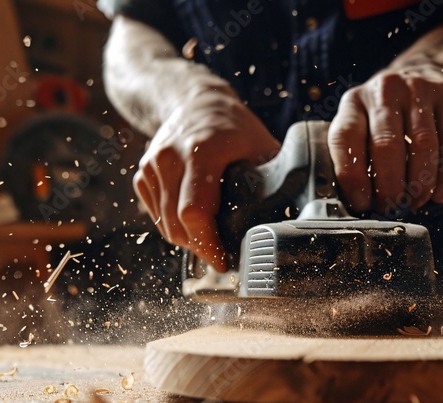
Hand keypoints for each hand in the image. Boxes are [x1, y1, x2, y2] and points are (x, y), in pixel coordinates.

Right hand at [133, 86, 279, 270]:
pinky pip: (156, 216)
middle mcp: (170, 157)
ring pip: (165, 224)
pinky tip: (195, 223)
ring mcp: (152, 165)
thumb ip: (278, 178)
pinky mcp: (143, 173)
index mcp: (201, 151)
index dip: (208, 244)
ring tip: (211, 241)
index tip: (223, 261)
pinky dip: (174, 226)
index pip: (195, 210)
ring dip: (187, 240)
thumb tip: (299, 214)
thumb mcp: (261, 145)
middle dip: (201, 247)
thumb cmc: (233, 126)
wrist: (194, 101)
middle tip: (222, 256)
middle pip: (177, 224)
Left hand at [329, 52, 442, 216]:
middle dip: (389, 186)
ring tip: (415, 202)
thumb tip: (360, 204)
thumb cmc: (387, 113)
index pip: (345, 139)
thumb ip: (356, 155)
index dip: (352, 176)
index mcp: (354, 101)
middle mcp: (384, 90)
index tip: (362, 203)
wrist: (426, 69)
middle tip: (391, 208)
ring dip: (420, 184)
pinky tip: (439, 193)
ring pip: (423, 145)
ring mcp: (419, 90)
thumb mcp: (362, 123)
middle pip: (386, 146)